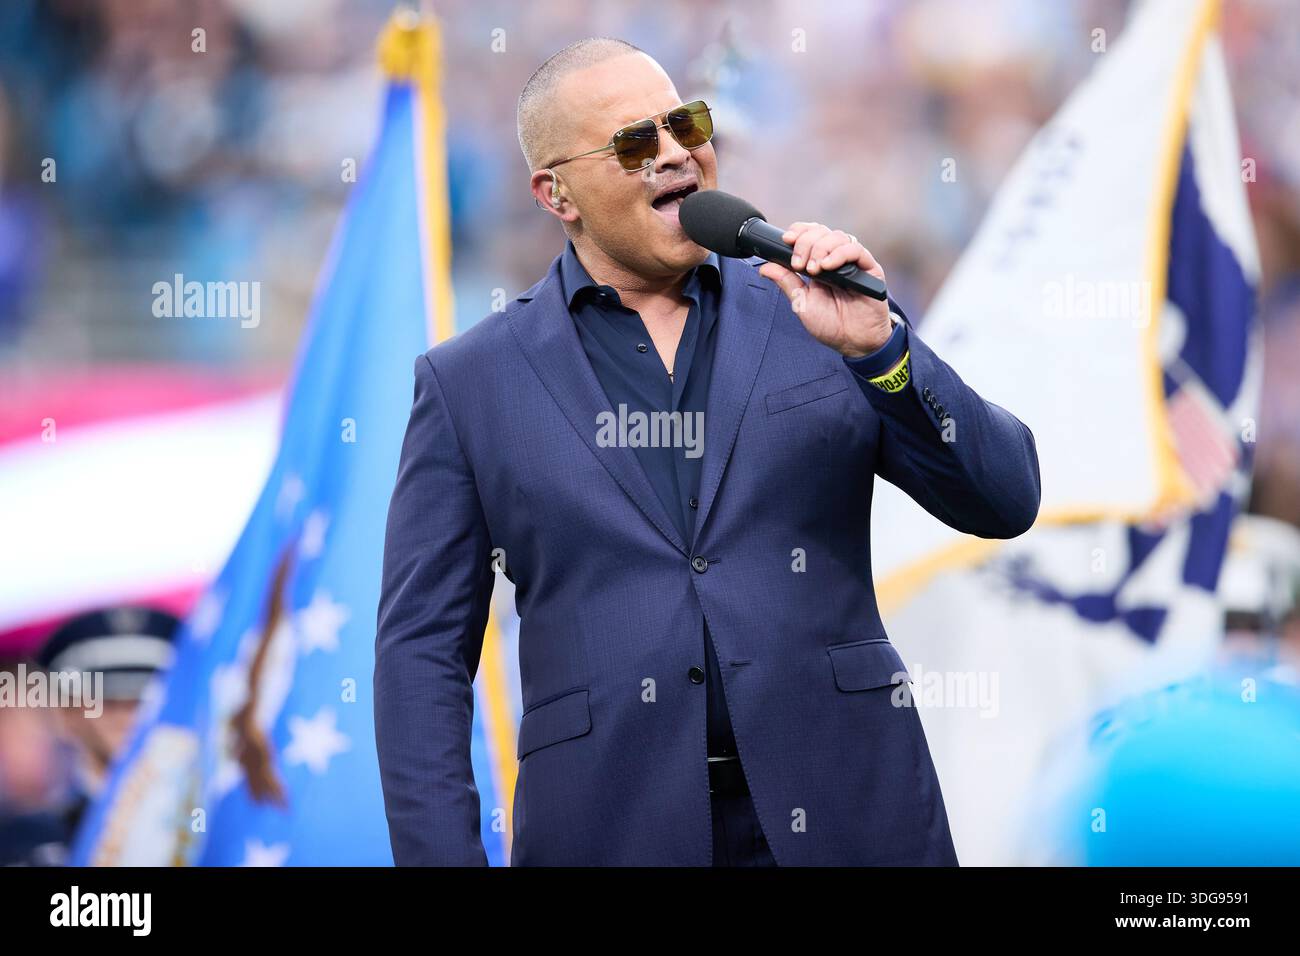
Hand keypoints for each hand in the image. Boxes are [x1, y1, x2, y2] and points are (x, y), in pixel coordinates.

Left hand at [757, 223, 891, 357]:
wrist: (853, 342)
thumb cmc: (831, 325)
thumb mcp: (802, 302)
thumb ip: (786, 282)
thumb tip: (765, 267)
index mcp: (819, 263)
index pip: (810, 235)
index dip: (798, 232)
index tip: (786, 240)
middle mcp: (836, 259)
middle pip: (821, 232)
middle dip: (805, 243)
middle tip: (798, 264)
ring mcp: (853, 262)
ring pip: (837, 236)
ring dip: (820, 248)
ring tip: (813, 269)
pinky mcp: (869, 268)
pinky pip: (855, 249)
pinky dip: (838, 254)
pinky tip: (827, 266)